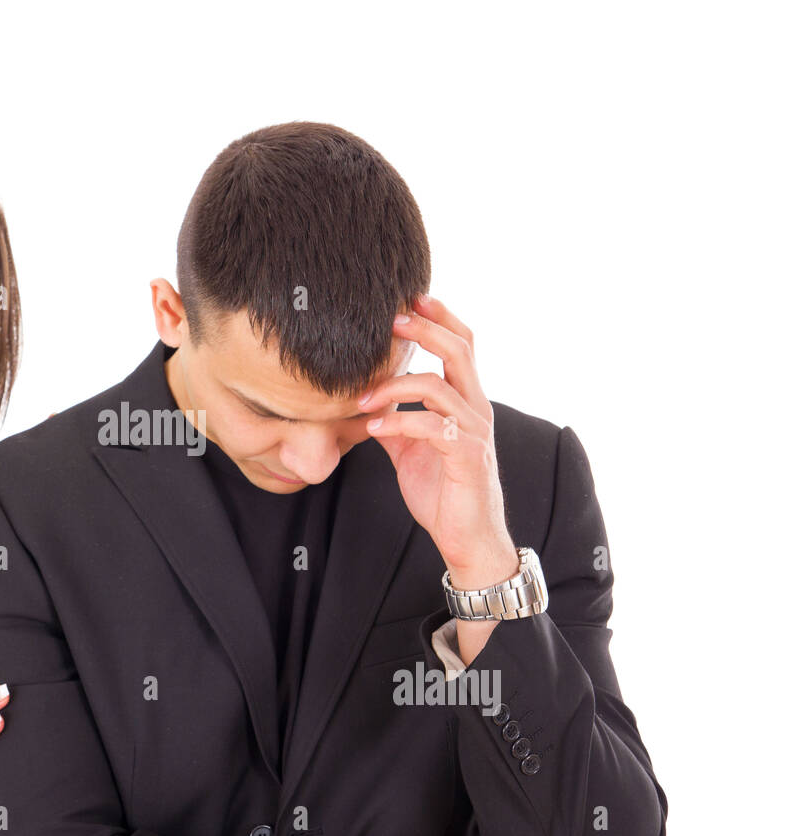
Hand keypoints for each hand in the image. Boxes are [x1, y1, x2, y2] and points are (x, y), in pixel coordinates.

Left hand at [359, 293, 518, 590]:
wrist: (466, 537)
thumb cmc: (442, 491)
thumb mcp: (410, 448)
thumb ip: (395, 419)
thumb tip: (365, 401)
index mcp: (464, 400)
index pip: (461, 344)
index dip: (439, 317)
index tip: (408, 298)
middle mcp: (475, 408)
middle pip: (458, 349)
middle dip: (423, 329)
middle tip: (389, 321)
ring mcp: (474, 430)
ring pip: (438, 385)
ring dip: (393, 386)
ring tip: (360, 400)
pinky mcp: (467, 456)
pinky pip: (432, 426)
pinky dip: (397, 422)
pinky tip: (371, 430)